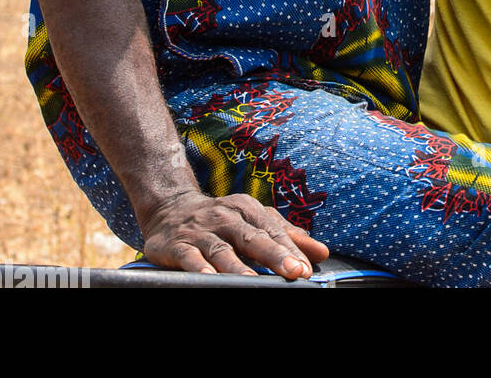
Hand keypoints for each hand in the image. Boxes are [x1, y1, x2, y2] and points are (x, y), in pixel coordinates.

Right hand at [139, 190, 329, 278]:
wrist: (169, 208)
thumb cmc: (221, 218)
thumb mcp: (253, 220)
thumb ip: (287, 236)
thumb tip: (321, 252)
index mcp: (246, 208)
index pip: (273, 231)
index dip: (291, 250)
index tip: (307, 269)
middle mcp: (225, 216)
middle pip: (253, 237)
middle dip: (275, 255)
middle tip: (294, 272)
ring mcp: (201, 230)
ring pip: (222, 250)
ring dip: (238, 267)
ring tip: (252, 282)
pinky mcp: (178, 245)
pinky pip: (190, 257)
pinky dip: (199, 268)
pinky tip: (208, 279)